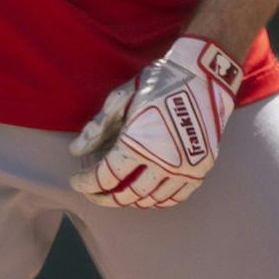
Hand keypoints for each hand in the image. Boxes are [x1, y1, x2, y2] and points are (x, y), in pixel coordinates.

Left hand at [68, 35, 242, 209]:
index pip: (106, 177)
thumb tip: (76, 151)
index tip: (76, 181)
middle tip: (92, 193)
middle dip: (105, 197)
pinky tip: (145, 194)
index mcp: (139, 144)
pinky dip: (156, 201)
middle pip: (127, 195)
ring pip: (151, 200)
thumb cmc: (158, 83)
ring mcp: (184, 169)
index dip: (87, 183)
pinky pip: (175, 197)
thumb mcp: (122, 98)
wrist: (203, 77)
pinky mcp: (200, 169)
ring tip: (116, 193)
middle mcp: (163, 163)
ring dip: (130, 201)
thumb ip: (98, 127)